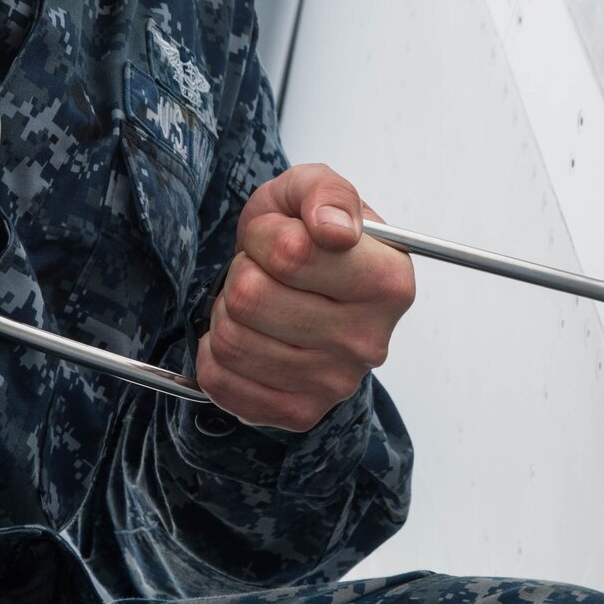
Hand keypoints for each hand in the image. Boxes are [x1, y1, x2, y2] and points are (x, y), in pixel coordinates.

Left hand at [197, 164, 415, 432]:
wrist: (303, 294)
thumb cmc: (308, 237)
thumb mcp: (314, 191)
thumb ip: (327, 193)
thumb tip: (333, 228)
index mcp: (388, 280)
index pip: (288, 253)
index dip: (265, 235)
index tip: (280, 236)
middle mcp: (369, 339)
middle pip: (249, 297)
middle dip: (242, 273)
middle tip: (263, 272)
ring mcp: (335, 383)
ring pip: (230, 338)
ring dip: (227, 312)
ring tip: (256, 303)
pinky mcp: (299, 413)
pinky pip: (220, 380)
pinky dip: (215, 354)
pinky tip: (246, 337)